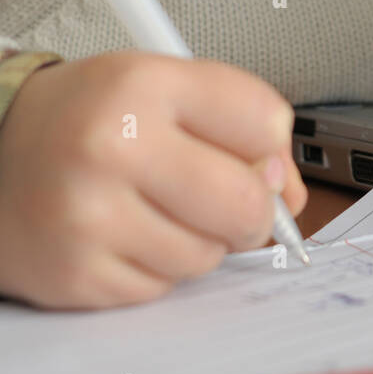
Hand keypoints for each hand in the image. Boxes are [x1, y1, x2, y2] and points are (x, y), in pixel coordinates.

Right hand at [0, 50, 307, 309]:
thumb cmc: (86, 119)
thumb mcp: (157, 87)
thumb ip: (235, 124)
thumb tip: (292, 194)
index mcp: (142, 85)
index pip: (264, 121)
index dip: (271, 145)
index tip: (254, 150)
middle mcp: (114, 145)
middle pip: (247, 202)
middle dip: (252, 210)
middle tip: (226, 199)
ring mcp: (92, 216)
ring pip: (209, 255)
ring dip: (200, 241)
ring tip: (156, 208)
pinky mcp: (78, 274)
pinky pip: (164, 288)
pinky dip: (158, 268)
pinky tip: (126, 235)